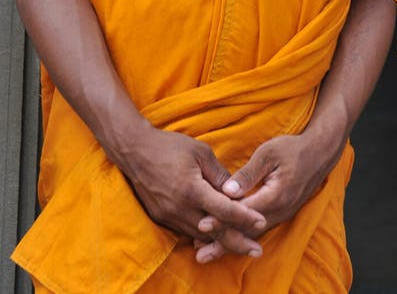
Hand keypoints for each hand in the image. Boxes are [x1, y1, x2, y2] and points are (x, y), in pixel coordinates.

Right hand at [119, 126, 266, 250]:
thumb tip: (236, 192)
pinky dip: (203, 234)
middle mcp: (180, 207)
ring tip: (242, 246)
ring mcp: (169, 216)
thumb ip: (219, 174)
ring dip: (221, 240)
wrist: (134, 150)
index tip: (262, 222)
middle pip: (214, 231)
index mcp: (191, 189)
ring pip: (201, 235)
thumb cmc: (169, 146)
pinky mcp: (161, 218)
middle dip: (238, 242)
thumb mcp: (200, 152)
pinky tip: (216, 236)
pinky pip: (187, 231)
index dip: (245, 217)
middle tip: (257, 251)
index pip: (224, 209)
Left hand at [194, 132, 336, 262]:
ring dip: (229, 242)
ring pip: (251, 234)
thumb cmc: (291, 149)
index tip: (201, 224)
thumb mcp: (268, 154)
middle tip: (199, 251)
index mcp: (275, 195)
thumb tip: (228, 190)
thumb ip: (248, 173)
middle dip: (222, 241)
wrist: (318, 154)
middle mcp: (279, 211)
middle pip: (246, 231)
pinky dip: (240, 235)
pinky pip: (257, 229)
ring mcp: (281, 215)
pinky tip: (225, 238)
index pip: (243, 213)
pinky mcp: (280, 214)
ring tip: (206, 251)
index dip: (222, 219)